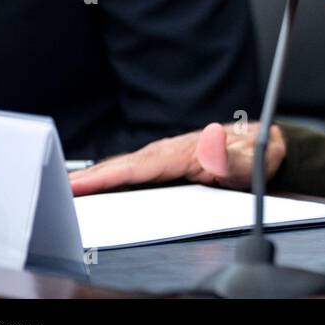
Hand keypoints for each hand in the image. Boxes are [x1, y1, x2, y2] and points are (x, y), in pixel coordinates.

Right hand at [68, 122, 284, 195]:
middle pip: (126, 165)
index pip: (141, 167)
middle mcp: (173, 151)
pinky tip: (96, 185)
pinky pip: (135, 170)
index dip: (109, 176)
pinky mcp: (168, 163)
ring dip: (97, 176)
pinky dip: (112, 176)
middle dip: (91, 177)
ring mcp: (168, 156)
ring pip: (128, 167)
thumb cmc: (257, 156)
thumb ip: (230, 154)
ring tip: (67, 188)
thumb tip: (211, 136)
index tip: (81, 184)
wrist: (266, 148)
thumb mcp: (252, 159)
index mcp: (186, 152)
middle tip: (58, 188)